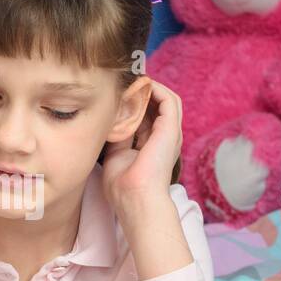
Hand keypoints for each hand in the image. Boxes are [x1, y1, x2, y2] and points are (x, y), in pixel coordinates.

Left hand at [101, 78, 182, 210]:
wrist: (135, 199)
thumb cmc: (124, 187)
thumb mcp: (115, 156)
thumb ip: (116, 138)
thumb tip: (109, 122)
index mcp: (154, 146)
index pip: (147, 117)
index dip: (134, 103)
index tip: (117, 94)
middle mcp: (165, 138)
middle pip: (158, 106)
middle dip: (142, 92)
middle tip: (123, 83)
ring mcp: (170, 133)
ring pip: (166, 99)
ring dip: (150, 88)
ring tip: (132, 81)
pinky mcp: (171, 129)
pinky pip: (168, 99)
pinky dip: (155, 89)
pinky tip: (138, 85)